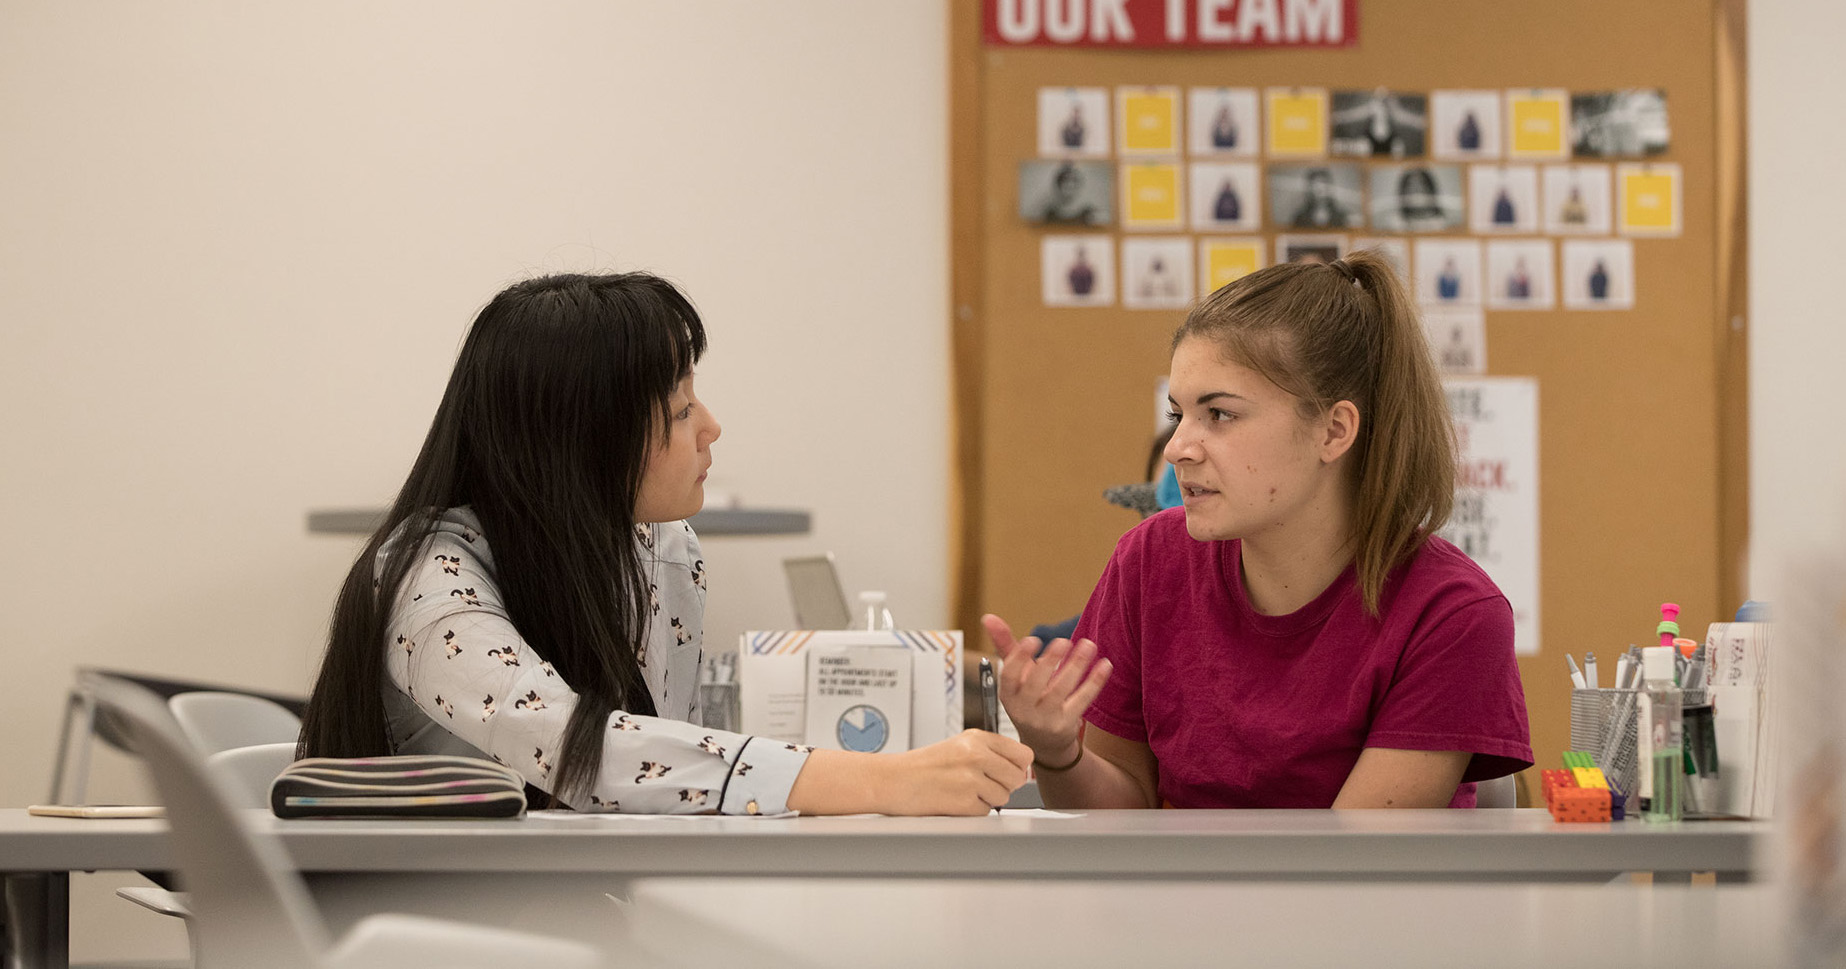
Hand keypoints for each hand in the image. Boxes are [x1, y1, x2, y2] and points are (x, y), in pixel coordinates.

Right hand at [873, 729, 1031, 815]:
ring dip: (986, 799)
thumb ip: (992, 754)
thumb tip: (1024, 773)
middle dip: (1003, 785)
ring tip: (962, 790)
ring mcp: (970, 778)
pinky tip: (954, 800)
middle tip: (980, 784)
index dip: (1017, 767)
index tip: (1006, 771)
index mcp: (977, 738)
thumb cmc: (924, 766)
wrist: (893, 780)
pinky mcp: (964, 801)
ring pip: (1003, 797)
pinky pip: (985, 811)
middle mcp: (976, 754)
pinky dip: (972, 811)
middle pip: (1017, 777)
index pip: (1022, 754)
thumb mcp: (959, 746)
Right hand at [982, 614, 1111, 766]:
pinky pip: (1082, 701)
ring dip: (1076, 666)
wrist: (1045, 743)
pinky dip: (1094, 682)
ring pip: (1060, 691)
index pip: (1008, 677)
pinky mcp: (1067, 725)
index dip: (1019, 658)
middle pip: (1035, 684)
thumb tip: (989, 617)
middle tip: (1064, 641)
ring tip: (1088, 645)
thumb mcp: (1015, 676)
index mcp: (1008, 694)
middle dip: (1049, 662)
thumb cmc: (1029, 699)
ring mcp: (1046, 719)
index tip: (1033, 639)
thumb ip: (1005, 645)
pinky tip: (1104, 664)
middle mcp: (1024, 709)